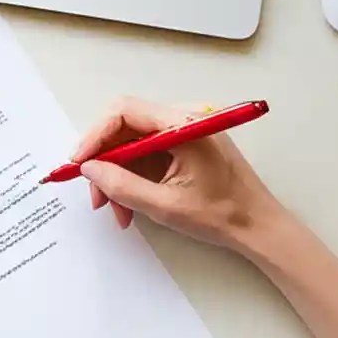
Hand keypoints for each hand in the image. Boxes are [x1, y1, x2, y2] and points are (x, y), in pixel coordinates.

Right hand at [72, 96, 284, 250]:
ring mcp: (184, 130)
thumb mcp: (165, 205)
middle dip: (104, 162)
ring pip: (131, 143)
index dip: (95, 135)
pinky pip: (146, 154)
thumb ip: (122, 185)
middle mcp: (183, 118)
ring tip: (116, 210)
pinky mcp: (184, 144)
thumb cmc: (224, 215)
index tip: (79, 162)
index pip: (124, 111)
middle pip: (124, 126)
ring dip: (117, 175)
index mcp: (184, 124)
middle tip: (96, 195)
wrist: (259, 227)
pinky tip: (130, 204)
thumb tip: (89, 168)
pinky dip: (132, 177)